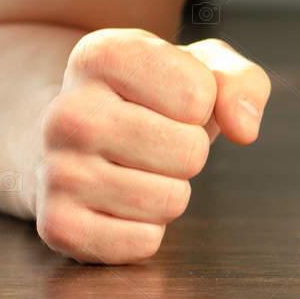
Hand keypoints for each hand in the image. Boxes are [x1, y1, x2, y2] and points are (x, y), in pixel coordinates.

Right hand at [33, 30, 269, 263]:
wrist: (75, 141)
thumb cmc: (152, 100)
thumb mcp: (202, 70)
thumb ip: (241, 81)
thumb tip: (245, 127)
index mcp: (102, 56)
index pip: (199, 95)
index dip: (202, 105)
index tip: (168, 101)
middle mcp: (67, 111)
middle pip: (190, 152)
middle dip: (189, 151)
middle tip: (155, 142)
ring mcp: (54, 171)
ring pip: (170, 200)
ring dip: (170, 190)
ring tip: (137, 169)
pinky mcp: (57, 226)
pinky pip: (143, 243)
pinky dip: (148, 230)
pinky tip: (119, 203)